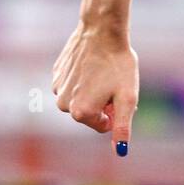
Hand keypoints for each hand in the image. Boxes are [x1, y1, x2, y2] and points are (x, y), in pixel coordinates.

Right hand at [51, 22, 138, 154]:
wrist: (102, 32)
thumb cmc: (118, 65)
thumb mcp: (127, 98)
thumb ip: (122, 127)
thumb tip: (120, 151)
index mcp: (81, 113)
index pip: (103, 125)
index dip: (115, 112)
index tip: (119, 94)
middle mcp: (63, 104)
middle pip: (89, 113)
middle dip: (103, 103)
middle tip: (113, 83)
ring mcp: (57, 88)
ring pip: (81, 98)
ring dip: (93, 91)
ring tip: (103, 73)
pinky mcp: (56, 74)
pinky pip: (73, 84)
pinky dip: (84, 79)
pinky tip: (92, 65)